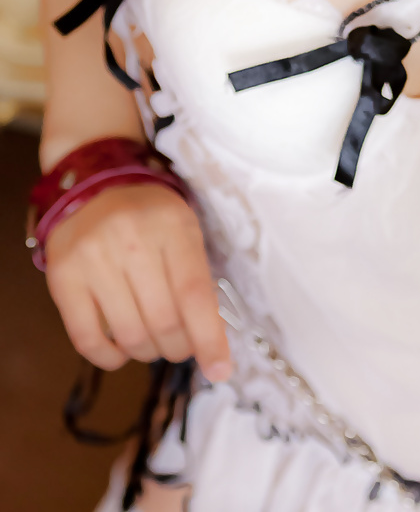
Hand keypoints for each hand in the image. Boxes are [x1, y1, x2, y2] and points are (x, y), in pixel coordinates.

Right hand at [45, 184, 231, 381]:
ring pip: (129, 335)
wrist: (92, 185)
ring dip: (148, 352)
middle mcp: (131, 240)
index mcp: (172, 225)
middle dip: (179, 347)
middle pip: (163, 321)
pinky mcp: (62, 278)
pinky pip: (87, 339)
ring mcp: (93, 259)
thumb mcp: (183, 230)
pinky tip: (122, 350)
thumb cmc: (149, 215)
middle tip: (180, 345)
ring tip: (153, 342)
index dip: (209, 339)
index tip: (219, 370)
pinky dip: (110, 357)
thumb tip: (210, 341)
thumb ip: (197, 278)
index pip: (194, 294)